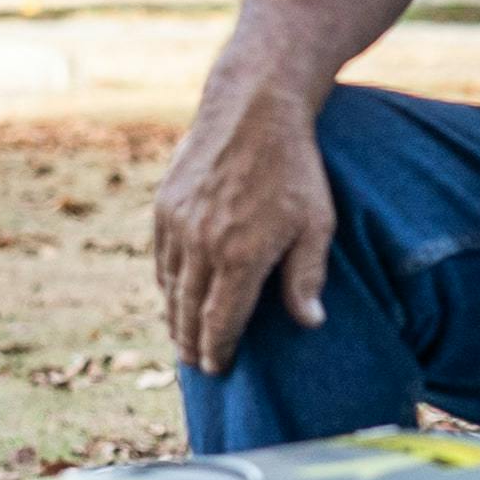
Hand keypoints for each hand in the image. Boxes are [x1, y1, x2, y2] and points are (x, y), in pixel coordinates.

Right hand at [152, 75, 332, 374]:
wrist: (253, 109)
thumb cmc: (295, 168)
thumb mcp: (316, 224)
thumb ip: (307, 277)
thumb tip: (311, 324)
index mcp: (240, 256)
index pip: (221, 323)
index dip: (218, 352)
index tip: (219, 370)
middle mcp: (202, 245)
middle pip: (188, 312)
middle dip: (192, 344)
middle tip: (198, 366)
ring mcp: (177, 225)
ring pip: (171, 287)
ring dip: (175, 318)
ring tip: (184, 339)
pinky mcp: (165, 206)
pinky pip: (162, 258)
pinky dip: (167, 283)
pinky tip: (176, 295)